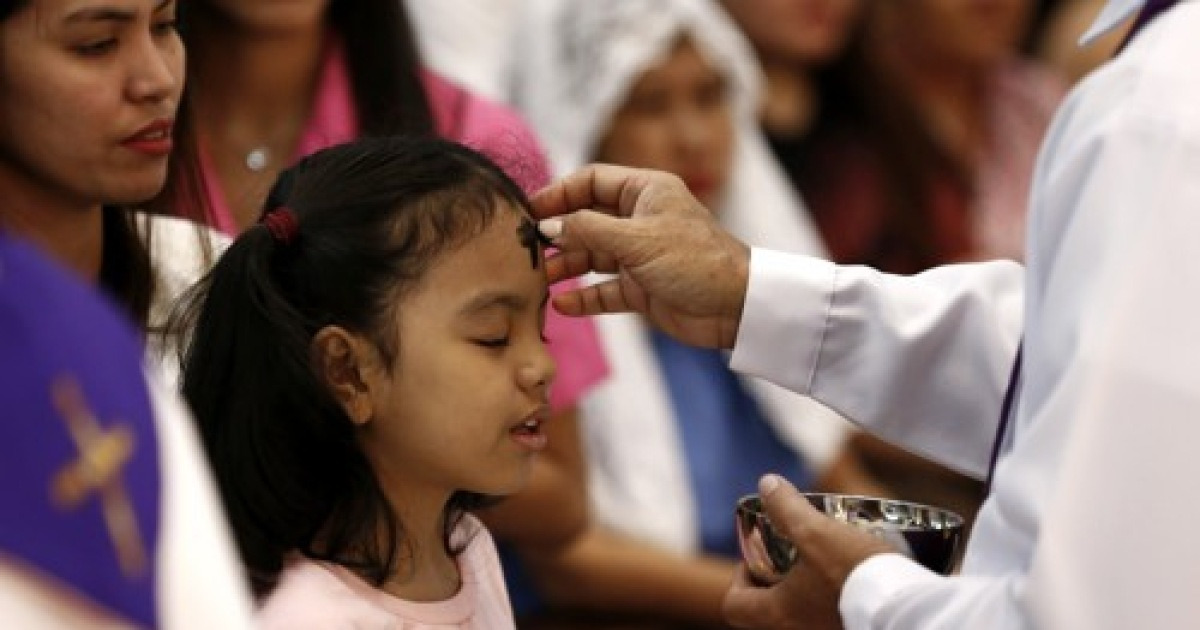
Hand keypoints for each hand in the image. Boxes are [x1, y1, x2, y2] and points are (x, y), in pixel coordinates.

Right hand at [532, 164, 750, 348]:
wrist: (738, 306)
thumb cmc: (695, 260)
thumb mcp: (637, 239)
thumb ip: (588, 230)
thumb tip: (548, 226)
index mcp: (645, 191)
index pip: (591, 182)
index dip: (559, 194)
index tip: (529, 212)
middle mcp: (641, 219)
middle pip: (587, 220)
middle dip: (557, 234)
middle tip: (526, 249)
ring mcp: (641, 255)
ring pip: (592, 256)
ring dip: (565, 266)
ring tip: (538, 279)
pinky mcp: (643, 288)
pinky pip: (604, 290)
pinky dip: (584, 296)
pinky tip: (562, 304)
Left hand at [723, 475, 896, 629]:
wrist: (908, 611)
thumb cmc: (855, 574)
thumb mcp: (816, 532)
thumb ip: (787, 508)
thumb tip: (768, 484)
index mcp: (776, 615)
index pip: (734, 605)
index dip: (739, 579)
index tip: (758, 558)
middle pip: (766, 612)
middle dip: (774, 583)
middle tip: (791, 557)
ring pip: (798, 617)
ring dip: (803, 593)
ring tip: (824, 564)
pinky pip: (826, 621)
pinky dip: (829, 603)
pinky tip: (853, 581)